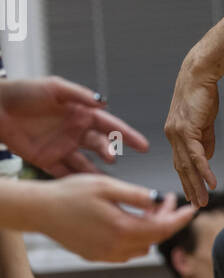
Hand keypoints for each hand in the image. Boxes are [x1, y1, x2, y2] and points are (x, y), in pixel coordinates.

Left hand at [0, 77, 148, 176]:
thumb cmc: (25, 92)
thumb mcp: (54, 88)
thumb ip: (79, 95)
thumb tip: (104, 102)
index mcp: (81, 113)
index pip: (110, 125)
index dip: (128, 135)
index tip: (144, 146)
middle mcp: (75, 132)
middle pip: (100, 145)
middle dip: (109, 152)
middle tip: (112, 157)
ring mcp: (62, 147)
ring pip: (86, 163)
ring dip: (97, 172)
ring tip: (108, 182)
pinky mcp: (46, 160)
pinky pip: (65, 173)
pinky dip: (76, 181)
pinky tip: (87, 189)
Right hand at [37, 175, 195, 262]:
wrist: (40, 210)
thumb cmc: (71, 193)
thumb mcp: (107, 186)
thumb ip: (137, 195)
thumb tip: (160, 200)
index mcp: (122, 229)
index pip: (164, 228)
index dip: (181, 218)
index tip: (193, 208)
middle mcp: (117, 248)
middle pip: (155, 238)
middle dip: (166, 220)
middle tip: (167, 200)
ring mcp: (106, 255)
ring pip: (142, 247)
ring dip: (151, 230)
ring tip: (148, 208)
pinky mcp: (96, 257)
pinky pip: (126, 252)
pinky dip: (135, 238)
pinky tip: (130, 220)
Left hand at [164, 55, 219, 206]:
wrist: (199, 73)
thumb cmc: (203, 94)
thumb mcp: (205, 121)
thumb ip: (205, 140)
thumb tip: (206, 159)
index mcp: (174, 134)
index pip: (180, 161)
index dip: (186, 179)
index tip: (193, 193)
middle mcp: (172, 135)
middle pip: (181, 167)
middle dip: (190, 188)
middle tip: (197, 205)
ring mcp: (177, 133)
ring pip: (187, 165)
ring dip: (196, 185)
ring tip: (203, 201)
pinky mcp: (187, 129)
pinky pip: (196, 155)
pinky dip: (204, 171)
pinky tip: (211, 183)